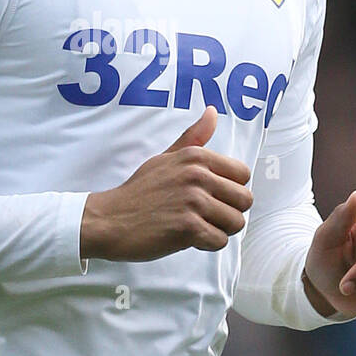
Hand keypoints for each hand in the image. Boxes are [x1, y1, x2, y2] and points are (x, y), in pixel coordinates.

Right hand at [80, 107, 252, 261]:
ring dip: (219, 230)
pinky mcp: (188, 227)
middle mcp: (197, 175)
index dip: (231, 189)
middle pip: (245, 200)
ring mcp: (193, 201)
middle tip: (205, 215)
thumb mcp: (166, 158)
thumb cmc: (140, 191)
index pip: (243, 174)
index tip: (211, 196)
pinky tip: (188, 237)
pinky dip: (207, 244)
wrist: (110, 219)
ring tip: (196, 226)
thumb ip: (193, 138)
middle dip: (229, 212)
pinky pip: (220, 241)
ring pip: (236, 222)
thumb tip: (212, 112)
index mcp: (196, 156)